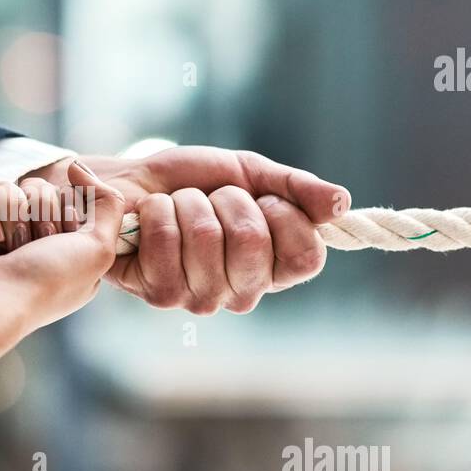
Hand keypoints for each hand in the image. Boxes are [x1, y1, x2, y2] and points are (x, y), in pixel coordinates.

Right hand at [0, 162, 124, 382]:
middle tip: (37, 244)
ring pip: (11, 189)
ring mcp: (4, 235)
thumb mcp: (99, 249)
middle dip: (41, 213)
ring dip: (13, 214)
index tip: (66, 237)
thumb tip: (77, 167)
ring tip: (10, 245)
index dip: (69, 211)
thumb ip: (109, 206)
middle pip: (41, 190)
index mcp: (68, 246)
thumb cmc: (49, 281)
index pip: (70, 197)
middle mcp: (36, 240)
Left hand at [31, 146, 350, 314]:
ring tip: (178, 206)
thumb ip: (297, 188)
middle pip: (255, 245)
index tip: (264, 198)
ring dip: (189, 205)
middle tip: (212, 198)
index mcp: (273, 267)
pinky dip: (158, 215)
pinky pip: (169, 245)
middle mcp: (243, 292)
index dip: (286, 218)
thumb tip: (341, 203)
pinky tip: (150, 219)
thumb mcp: (249, 173)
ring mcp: (203, 298)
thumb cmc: (191, 182)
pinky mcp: (162, 295)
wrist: (129, 182)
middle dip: (229, 202)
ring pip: (209, 241)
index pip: (307, 258)